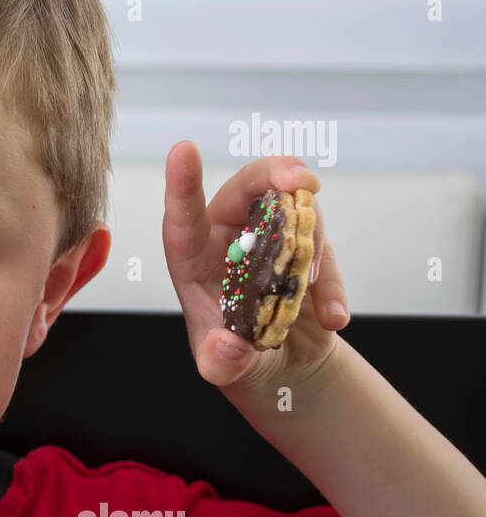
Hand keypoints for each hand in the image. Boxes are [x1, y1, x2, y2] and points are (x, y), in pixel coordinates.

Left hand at [162, 141, 348, 391]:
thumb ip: (221, 360)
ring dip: (312, 247)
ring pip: (295, 212)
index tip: (183, 149)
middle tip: (305, 180)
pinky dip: (334, 284)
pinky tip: (333, 318)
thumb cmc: (232, 356)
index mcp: (192, 257)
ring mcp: (270, 236)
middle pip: (247, 187)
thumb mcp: (222, 367)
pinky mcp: (306, 247)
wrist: (279, 367)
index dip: (183, 183)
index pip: (182, 216)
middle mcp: (228, 236)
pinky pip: (325, 249)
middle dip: (275, 175)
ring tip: (309, 295)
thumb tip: (227, 345)